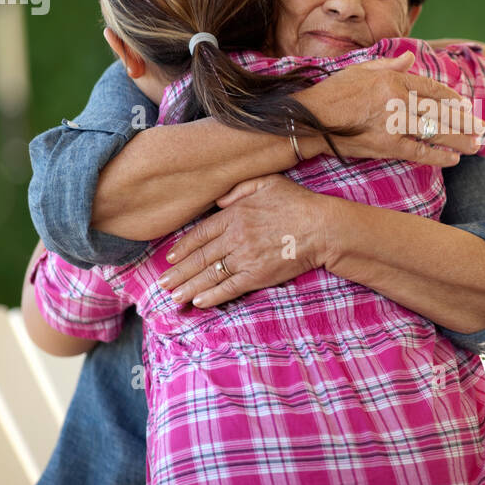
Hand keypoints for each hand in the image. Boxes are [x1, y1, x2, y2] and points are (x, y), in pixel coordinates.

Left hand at [157, 174, 330, 308]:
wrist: (322, 228)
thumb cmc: (298, 203)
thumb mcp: (267, 182)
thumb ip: (239, 189)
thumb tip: (217, 202)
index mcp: (234, 214)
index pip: (200, 233)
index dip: (183, 247)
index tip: (170, 258)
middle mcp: (235, 237)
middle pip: (200, 257)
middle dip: (179, 272)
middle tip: (163, 283)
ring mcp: (245, 258)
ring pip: (210, 275)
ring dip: (189, 287)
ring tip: (174, 297)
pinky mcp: (258, 276)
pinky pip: (229, 288)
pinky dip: (212, 296)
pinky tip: (198, 302)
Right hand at [297, 51, 484, 164]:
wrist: (311, 118)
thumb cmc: (331, 92)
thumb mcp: (359, 70)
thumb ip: (388, 65)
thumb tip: (409, 57)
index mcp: (393, 79)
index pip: (431, 87)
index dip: (451, 97)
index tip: (465, 104)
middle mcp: (399, 99)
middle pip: (439, 110)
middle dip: (463, 120)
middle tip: (480, 127)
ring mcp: (395, 123)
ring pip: (435, 131)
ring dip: (459, 138)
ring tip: (475, 144)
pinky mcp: (388, 145)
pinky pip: (419, 151)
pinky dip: (438, 156)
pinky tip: (453, 159)